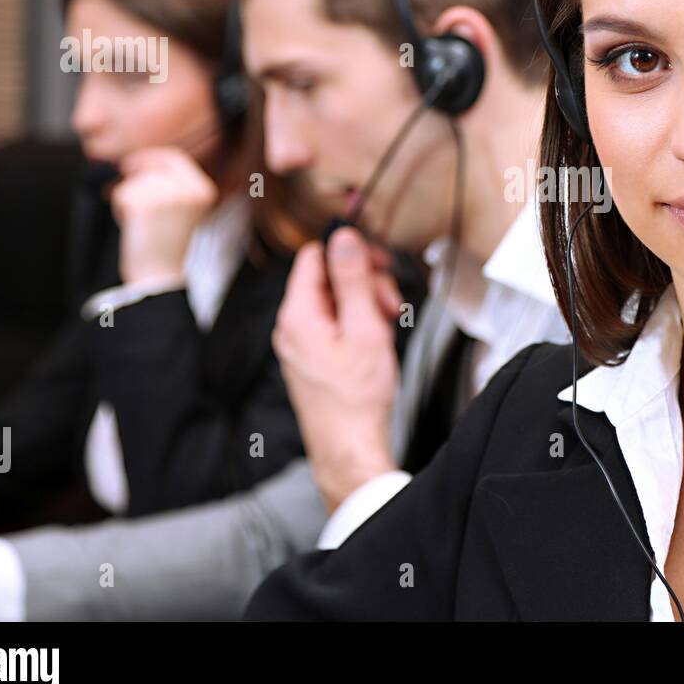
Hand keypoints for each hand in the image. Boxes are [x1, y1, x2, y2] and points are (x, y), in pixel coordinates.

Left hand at [111, 147, 218, 286]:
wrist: (162, 277)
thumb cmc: (167, 248)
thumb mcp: (181, 211)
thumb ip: (170, 185)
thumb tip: (136, 164)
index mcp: (203, 190)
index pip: (175, 158)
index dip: (150, 158)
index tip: (131, 165)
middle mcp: (189, 189)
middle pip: (151, 168)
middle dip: (136, 182)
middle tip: (133, 205)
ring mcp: (166, 194)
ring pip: (134, 182)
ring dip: (129, 200)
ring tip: (143, 225)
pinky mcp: (143, 203)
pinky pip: (122, 194)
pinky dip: (121, 210)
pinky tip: (135, 228)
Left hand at [273, 227, 405, 511]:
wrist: (349, 446)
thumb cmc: (357, 396)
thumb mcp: (364, 328)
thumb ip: (352, 279)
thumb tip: (343, 237)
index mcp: (298, 314)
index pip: (315, 256)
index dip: (350, 254)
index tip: (380, 265)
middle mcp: (292, 325)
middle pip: (328, 277)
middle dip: (364, 282)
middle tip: (391, 303)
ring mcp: (301, 342)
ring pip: (335, 300)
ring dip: (366, 304)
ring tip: (388, 326)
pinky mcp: (313, 356)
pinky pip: (335, 323)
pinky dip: (359, 323)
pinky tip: (377, 341)